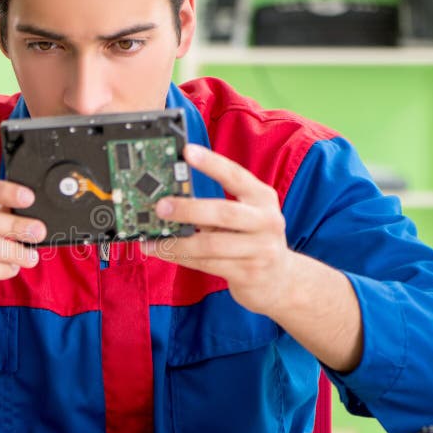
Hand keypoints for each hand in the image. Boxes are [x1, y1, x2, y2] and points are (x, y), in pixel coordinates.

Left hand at [141, 144, 294, 315]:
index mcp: (262, 198)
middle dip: (188, 209)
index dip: (211, 163)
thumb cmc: (251, 240)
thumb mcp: (245, 216)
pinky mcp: (248, 273)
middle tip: (160, 207)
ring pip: (210, 244)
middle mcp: (267, 221)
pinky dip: (180, 257)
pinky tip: (163, 252)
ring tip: (151, 239)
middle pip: (224, 212)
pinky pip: (206, 264)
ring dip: (176, 242)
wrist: (281, 280)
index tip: (187, 152)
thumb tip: (170, 199)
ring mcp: (260, 250)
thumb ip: (215, 205)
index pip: (236, 175)